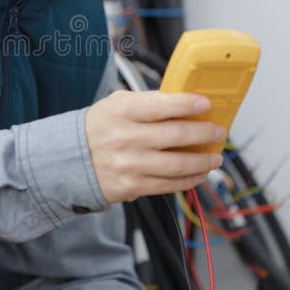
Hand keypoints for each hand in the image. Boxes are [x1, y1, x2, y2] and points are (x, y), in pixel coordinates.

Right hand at [84, 90, 224, 203]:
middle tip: (219, 131)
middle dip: (205, 133)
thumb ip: (148, 102)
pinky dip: (189, 180)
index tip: (206, 104)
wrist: (71, 160)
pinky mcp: (131, 186)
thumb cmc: (100, 127)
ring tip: (215, 156)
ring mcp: (130, 164)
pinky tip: (199, 173)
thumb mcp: (117, 104)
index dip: (189, 104)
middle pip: (177, 135)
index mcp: (123, 111)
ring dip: (203, 160)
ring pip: (178, 164)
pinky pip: (169, 185)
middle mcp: (126, 137)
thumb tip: (185, 105)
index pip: (163, 105)